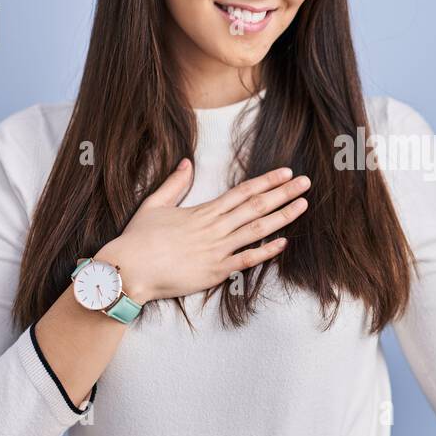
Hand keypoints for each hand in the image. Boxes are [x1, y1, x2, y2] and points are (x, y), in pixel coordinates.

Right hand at [97, 161, 310, 302]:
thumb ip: (174, 184)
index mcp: (203, 211)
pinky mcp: (215, 272)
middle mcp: (214, 228)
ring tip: (303, 205)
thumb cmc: (138, 239)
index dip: (267, 181)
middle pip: (256, 206)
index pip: (242, 192)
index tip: (286, 173)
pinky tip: (284, 242)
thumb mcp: (154, 204)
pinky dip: (265, 252)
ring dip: (282, 217)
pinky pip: (246, 261)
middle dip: (283, 193)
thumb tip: (187, 162)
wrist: (129, 269)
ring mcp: (217, 250)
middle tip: (306, 183)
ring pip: (256, 230)